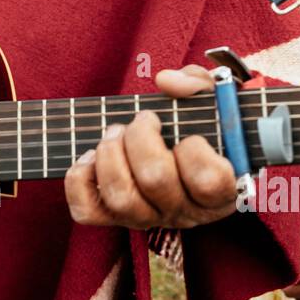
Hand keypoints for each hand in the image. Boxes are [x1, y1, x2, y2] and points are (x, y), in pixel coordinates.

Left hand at [63, 65, 237, 229]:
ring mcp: (147, 218)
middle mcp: (183, 212)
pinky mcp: (113, 218)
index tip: (189, 135)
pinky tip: (92, 155)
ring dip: (111, 153)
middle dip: (141, 137)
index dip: (194, 150)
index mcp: (219, 191)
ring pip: (120, 198)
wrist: (183, 152)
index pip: (208, 181)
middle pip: (155, 180)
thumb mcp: (213, 100)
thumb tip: (166, 81)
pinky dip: (80, 179)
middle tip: (144, 120)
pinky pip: (86, 210)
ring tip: (116, 132)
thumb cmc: (204, 126)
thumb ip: (198, 83)